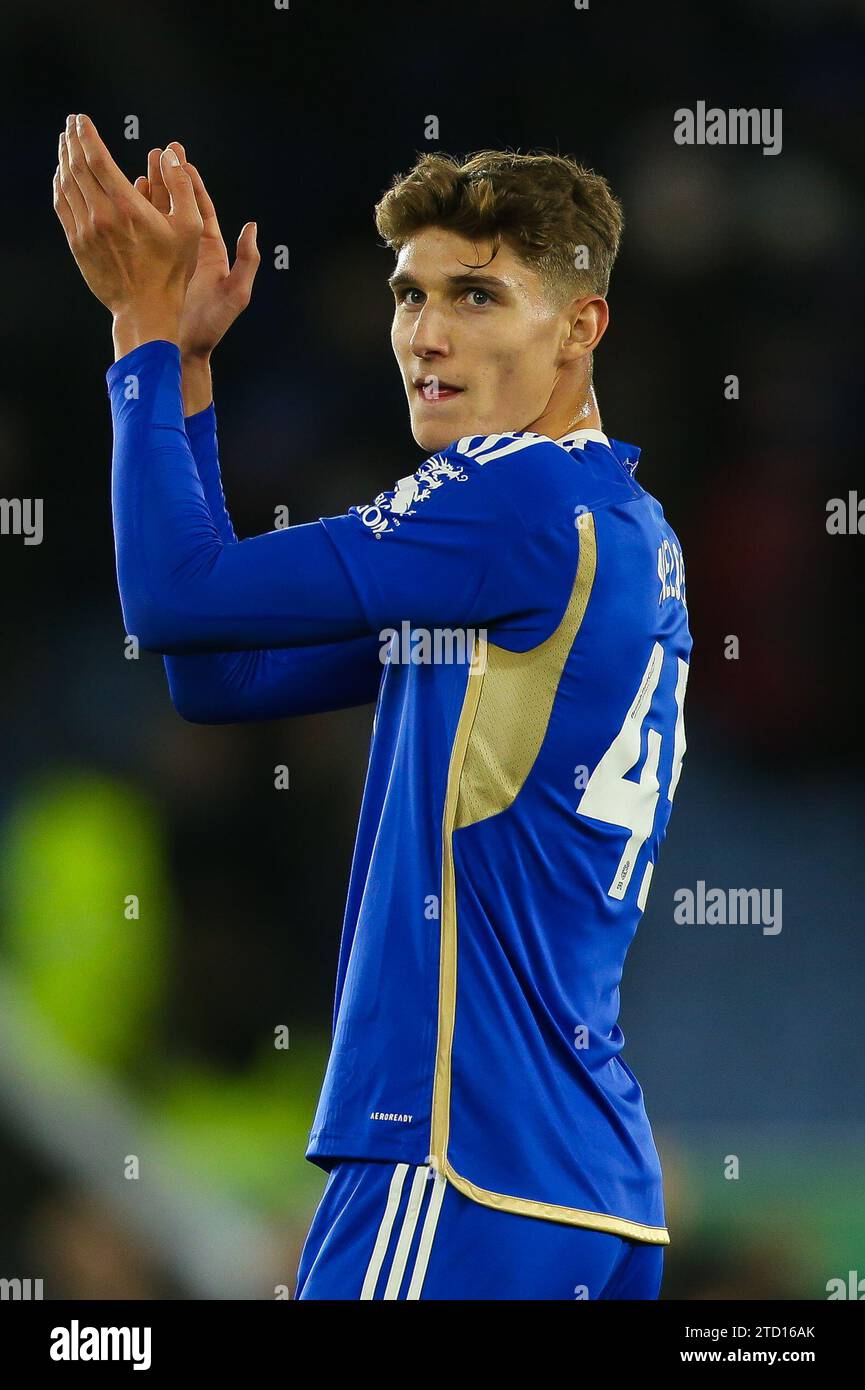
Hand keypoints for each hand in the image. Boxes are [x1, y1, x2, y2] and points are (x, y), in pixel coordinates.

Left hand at [53, 113, 202, 351]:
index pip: (97, 158)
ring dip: (64, 159)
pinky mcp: (77, 244)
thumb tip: (170, 156)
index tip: (82, 119)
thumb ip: (182, 187)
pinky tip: (62, 176)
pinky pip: (62, 206)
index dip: (87, 134)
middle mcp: (101, 215)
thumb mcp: (190, 229)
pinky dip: (60, 185)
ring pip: (66, 184)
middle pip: (77, 166)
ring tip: (66, 144)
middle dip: (72, 140)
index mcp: (127, 206)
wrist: (145, 309)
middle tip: (72, 124)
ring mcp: (85, 230)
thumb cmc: (170, 271)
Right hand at [135, 141, 259, 360]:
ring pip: (159, 217)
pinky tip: (126, 199)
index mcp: (212, 252)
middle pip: (179, 205)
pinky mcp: (153, 266)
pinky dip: (136, 215)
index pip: (201, 209)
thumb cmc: (211, 327)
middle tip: (157, 151)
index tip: (181, 159)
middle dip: (168, 177)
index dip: (192, 183)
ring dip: (150, 191)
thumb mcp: (236, 294)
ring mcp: (170, 257)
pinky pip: (144, 235)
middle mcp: (191, 250)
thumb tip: (252, 227)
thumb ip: (246, 262)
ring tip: (139, 167)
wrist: (184, 350)